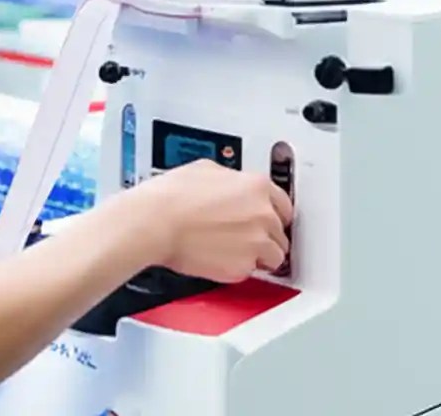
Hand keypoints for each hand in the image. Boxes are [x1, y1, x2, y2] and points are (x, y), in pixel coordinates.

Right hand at [135, 159, 293, 282]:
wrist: (155, 223)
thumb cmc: (171, 197)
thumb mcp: (206, 169)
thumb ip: (232, 180)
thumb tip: (233, 186)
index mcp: (257, 186)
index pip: (285, 205)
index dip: (274, 214)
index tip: (269, 220)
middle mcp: (263, 214)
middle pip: (281, 232)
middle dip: (265, 235)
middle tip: (244, 236)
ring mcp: (256, 242)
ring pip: (274, 256)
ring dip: (259, 255)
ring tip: (234, 251)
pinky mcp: (242, 267)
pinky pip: (250, 272)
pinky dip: (238, 268)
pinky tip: (219, 257)